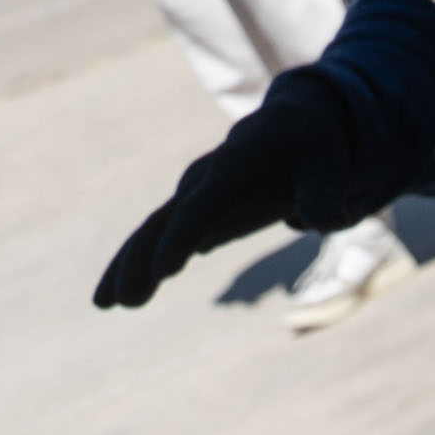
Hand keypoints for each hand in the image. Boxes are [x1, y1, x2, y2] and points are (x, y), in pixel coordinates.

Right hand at [95, 93, 315, 307]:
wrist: (297, 130)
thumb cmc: (316, 148)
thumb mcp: (330, 165)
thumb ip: (326, 193)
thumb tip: (325, 220)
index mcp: (235, 166)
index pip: (203, 206)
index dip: (183, 237)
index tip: (163, 272)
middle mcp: (205, 180)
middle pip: (164, 222)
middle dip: (139, 259)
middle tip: (118, 300)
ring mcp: (196, 196)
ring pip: (153, 231)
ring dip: (128, 266)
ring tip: (104, 305)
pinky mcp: (196, 213)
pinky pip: (161, 239)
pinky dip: (143, 265)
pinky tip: (127, 296)